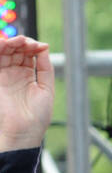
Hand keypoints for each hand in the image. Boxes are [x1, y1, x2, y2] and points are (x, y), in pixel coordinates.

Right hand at [0, 35, 52, 150]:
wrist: (24, 131)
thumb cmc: (38, 115)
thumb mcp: (46, 88)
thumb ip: (45, 67)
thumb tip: (44, 47)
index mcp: (29, 76)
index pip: (28, 54)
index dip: (33, 47)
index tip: (40, 45)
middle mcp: (16, 74)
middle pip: (16, 50)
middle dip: (22, 43)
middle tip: (27, 42)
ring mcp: (5, 75)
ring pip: (4, 53)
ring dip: (10, 44)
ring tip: (18, 41)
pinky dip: (0, 50)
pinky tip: (7, 45)